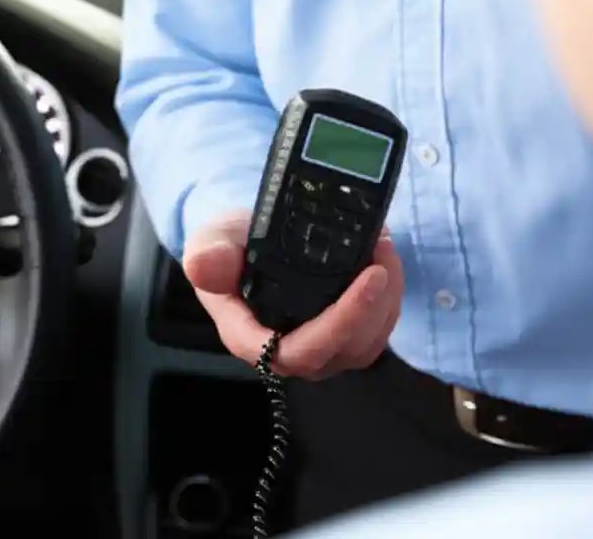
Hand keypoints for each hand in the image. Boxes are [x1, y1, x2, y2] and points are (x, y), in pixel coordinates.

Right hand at [183, 208, 403, 378]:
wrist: (242, 248)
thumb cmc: (226, 249)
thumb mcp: (212, 242)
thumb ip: (209, 254)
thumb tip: (202, 265)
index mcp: (251, 337)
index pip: (296, 351)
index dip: (339, 323)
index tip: (367, 278)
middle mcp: (289, 352)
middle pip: (341, 350)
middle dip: (372, 306)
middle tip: (383, 257)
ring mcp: (320, 347)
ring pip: (366, 343)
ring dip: (386, 299)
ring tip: (384, 248)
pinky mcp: (343, 337)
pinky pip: (376, 331)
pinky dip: (389, 297)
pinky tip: (386, 261)